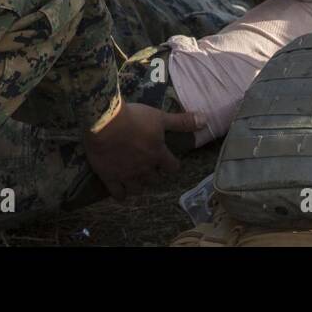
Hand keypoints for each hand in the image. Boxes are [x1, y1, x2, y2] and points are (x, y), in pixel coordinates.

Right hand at [83, 102, 202, 198]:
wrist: (105, 122)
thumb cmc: (134, 118)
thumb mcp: (160, 117)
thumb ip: (182, 122)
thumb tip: (206, 121)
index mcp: (158, 154)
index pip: (172, 167)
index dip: (172, 165)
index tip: (169, 162)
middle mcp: (145, 168)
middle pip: (154, 179)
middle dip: (154, 174)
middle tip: (150, 166)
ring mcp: (127, 175)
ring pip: (138, 188)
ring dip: (139, 185)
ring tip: (137, 179)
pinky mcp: (110, 177)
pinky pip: (118, 193)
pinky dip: (121, 194)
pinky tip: (121, 192)